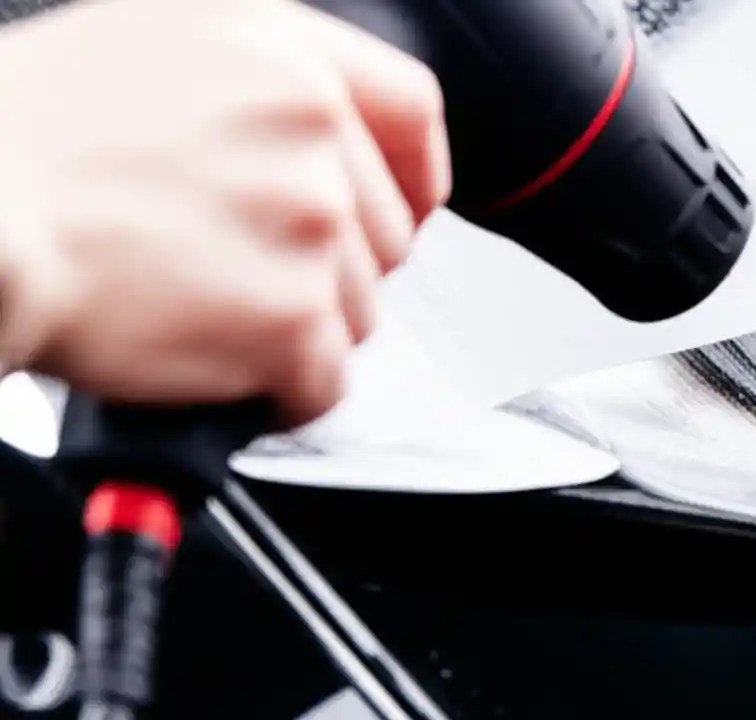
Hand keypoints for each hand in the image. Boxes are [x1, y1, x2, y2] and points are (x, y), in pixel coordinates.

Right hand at [0, 0, 450, 423]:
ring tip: (211, 315)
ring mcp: (307, 222)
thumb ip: (259, 87)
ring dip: (298, 333)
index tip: (406, 210)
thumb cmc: (26, 141)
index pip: (413, 113)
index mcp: (283, 53)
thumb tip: (323, 141)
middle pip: (387, 234)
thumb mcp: (155, 46)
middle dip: (334, 273)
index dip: (416, 177)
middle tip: (255, 279)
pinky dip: (282, 393)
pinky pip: (325, 381)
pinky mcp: (288, 314)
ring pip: (359, 314)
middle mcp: (311, 128)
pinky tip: (224, 370)